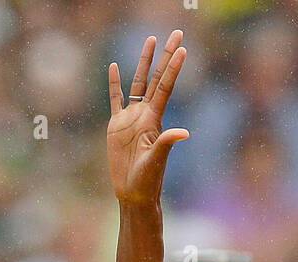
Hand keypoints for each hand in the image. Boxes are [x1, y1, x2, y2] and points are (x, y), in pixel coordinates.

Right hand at [108, 31, 189, 206]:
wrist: (132, 193)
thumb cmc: (147, 181)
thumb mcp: (156, 161)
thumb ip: (166, 144)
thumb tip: (184, 133)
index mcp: (154, 120)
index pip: (166, 87)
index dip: (173, 68)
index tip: (182, 48)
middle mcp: (145, 114)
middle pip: (156, 78)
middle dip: (165, 56)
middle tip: (176, 33)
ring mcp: (131, 118)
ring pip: (138, 82)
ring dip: (144, 62)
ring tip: (150, 40)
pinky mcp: (117, 125)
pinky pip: (115, 99)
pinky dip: (114, 83)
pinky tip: (113, 67)